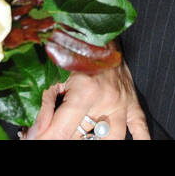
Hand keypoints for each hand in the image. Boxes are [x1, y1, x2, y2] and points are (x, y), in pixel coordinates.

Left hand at [24, 62, 150, 139]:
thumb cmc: (77, 50)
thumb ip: (45, 105)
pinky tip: (137, 144)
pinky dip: (141, 138)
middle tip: (52, 134)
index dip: (45, 138)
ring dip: (94, 140)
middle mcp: (106, 100)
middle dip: (64, 137)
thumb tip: (36, 133)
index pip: (62, 129)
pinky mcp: (133, 103)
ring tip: (82, 137)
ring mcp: (122, 103)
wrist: (102, 31)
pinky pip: (140, 126)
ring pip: (112, 138)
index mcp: (85, 91)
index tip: (33, 141)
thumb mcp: (56, 75)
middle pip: (84, 136)